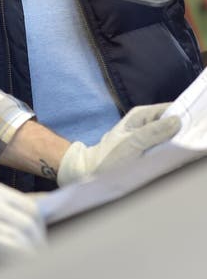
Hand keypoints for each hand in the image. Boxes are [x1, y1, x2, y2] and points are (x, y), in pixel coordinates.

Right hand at [0, 179, 45, 266]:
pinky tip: (23, 269)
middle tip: (45, 265)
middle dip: (41, 244)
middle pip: (30, 220)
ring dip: (34, 254)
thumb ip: (5, 216)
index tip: (59, 237)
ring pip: (21, 232)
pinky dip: (19, 258)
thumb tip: (42, 222)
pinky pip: (5, 245)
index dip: (48, 224)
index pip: (32, 206)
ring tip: (37, 271)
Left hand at [57, 103, 180, 185]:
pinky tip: (163, 157)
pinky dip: (165, 150)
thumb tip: (176, 120)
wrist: (92, 169)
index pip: (169, 109)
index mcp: (141, 114)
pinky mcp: (145, 145)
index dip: (181, 117)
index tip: (186, 131)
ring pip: (167, 134)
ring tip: (167, 152)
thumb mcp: (132, 143)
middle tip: (176, 145)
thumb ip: (153, 132)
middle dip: (177, 132)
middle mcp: (144, 121)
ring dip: (171, 142)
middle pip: (170, 121)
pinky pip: (161, 144)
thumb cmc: (109, 156)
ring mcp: (145, 133)